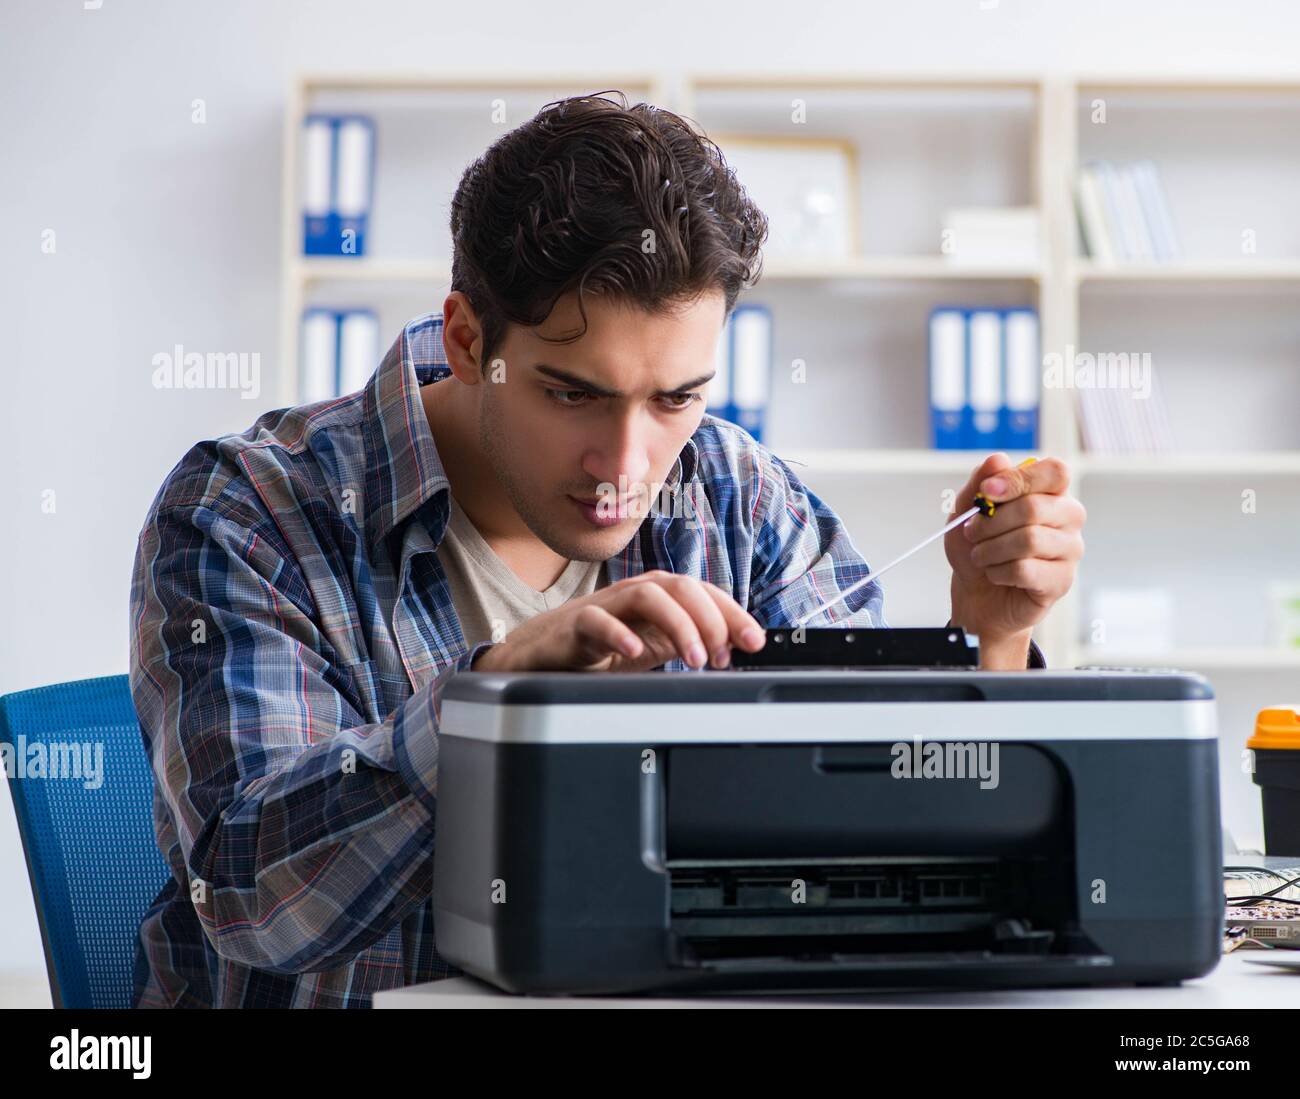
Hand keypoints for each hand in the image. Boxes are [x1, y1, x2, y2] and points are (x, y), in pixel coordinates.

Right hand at [472, 570, 767, 672]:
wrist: (539, 657)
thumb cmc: (597, 648)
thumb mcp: (651, 646)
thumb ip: (684, 641)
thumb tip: (729, 645)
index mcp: (657, 596)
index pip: (703, 593)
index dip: (732, 614)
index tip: (754, 642)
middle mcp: (634, 594)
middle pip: (679, 586)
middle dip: (709, 618)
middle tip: (722, 655)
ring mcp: (604, 607)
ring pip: (646, 595)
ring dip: (678, 625)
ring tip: (694, 658)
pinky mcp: (574, 626)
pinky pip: (596, 621)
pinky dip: (619, 634)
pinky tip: (636, 653)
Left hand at [945, 453, 1085, 650]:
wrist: (976, 594)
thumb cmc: (977, 547)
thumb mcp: (965, 511)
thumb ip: (979, 483)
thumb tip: (998, 459)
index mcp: (1050, 492)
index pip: (1055, 472)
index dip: (1019, 479)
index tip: (987, 493)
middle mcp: (1068, 517)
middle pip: (1034, 508)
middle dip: (992, 522)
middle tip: (972, 533)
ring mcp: (1070, 549)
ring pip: (1029, 540)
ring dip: (991, 549)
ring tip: (981, 556)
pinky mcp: (1062, 580)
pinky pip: (1026, 570)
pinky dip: (998, 572)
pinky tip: (995, 575)